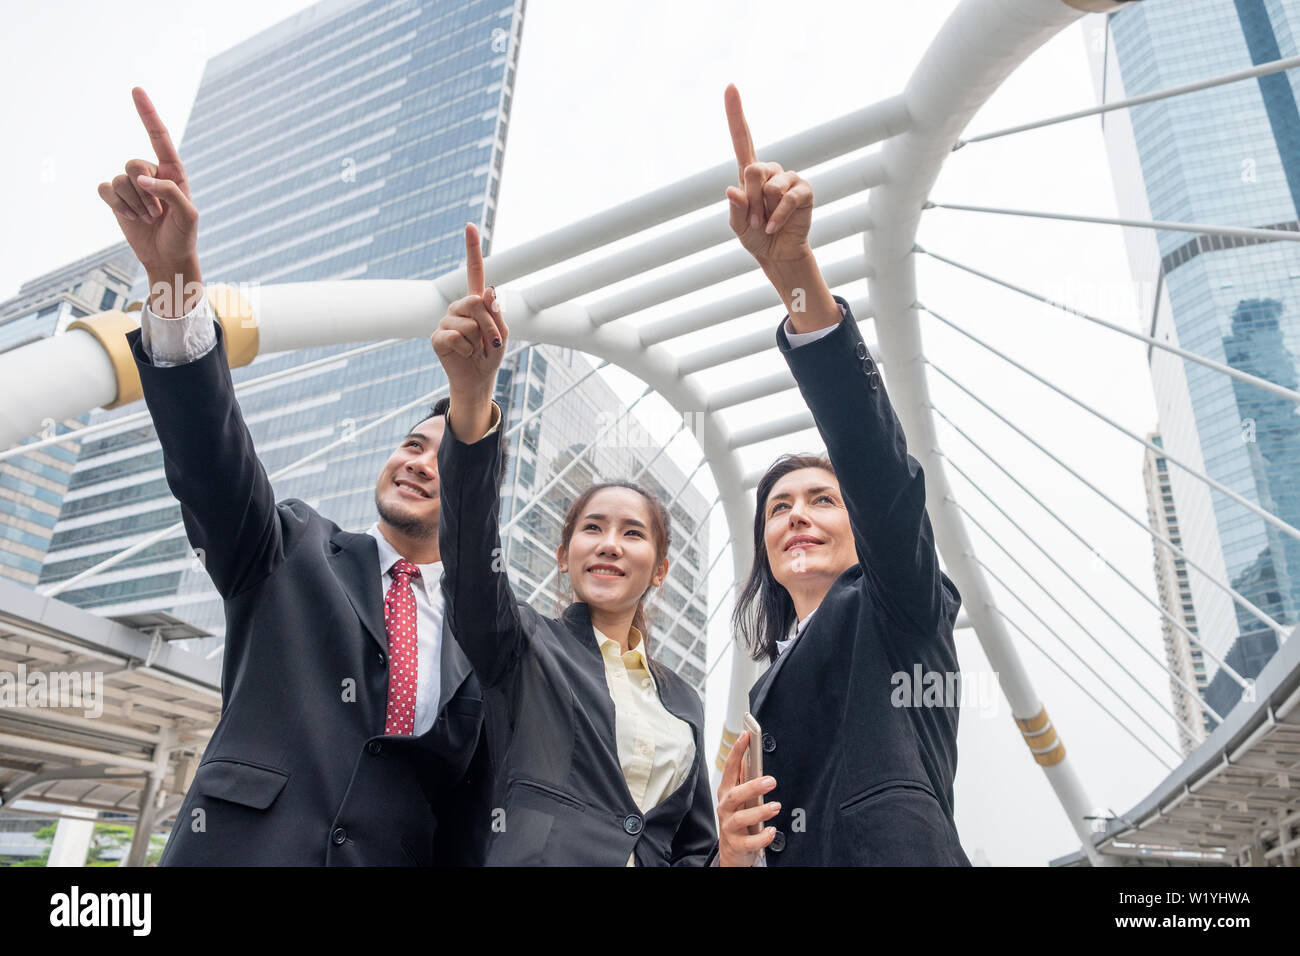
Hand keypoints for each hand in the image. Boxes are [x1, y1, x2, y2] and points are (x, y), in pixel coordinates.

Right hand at [97, 88, 200, 314]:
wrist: (166, 257)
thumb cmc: (183, 236)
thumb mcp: (188, 216)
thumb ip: (170, 191)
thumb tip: (142, 178)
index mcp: (173, 172)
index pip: (159, 137)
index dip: (147, 113)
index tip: (136, 90)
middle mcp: (151, 173)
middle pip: (134, 163)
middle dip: (144, 192)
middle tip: (158, 213)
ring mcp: (132, 185)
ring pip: (121, 180)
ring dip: (134, 204)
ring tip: (149, 218)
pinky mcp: (116, 198)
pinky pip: (106, 189)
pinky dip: (117, 205)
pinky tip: (130, 217)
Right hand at [432, 223, 508, 440]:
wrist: (477, 378)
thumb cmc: (490, 354)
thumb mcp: (501, 333)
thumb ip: (496, 313)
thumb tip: (488, 291)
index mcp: (476, 302)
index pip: (473, 271)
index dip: (472, 248)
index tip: (470, 225)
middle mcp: (459, 307)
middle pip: (475, 302)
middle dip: (489, 325)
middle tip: (491, 342)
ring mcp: (446, 320)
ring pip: (468, 324)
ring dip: (479, 341)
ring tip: (476, 350)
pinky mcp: (437, 337)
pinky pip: (455, 338)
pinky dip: (465, 350)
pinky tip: (463, 354)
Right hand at [715, 730, 779, 865]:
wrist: (733, 850)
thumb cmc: (739, 818)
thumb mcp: (741, 798)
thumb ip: (746, 779)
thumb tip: (753, 756)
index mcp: (727, 792)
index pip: (730, 769)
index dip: (736, 752)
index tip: (745, 736)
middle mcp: (725, 808)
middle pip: (735, 794)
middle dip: (752, 786)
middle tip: (771, 781)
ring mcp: (729, 826)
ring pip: (740, 818)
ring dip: (759, 812)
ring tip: (775, 807)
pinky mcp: (736, 844)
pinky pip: (748, 842)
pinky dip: (761, 837)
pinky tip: (771, 831)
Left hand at [724, 84, 813, 265]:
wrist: (777, 254)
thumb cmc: (756, 235)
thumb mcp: (738, 225)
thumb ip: (736, 209)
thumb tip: (733, 190)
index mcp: (749, 173)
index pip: (741, 138)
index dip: (735, 113)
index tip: (730, 86)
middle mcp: (770, 170)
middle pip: (753, 170)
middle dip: (751, 199)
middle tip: (755, 217)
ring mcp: (789, 178)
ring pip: (770, 185)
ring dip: (764, 210)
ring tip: (766, 222)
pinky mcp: (804, 190)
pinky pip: (788, 198)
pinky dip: (778, 215)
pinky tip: (774, 226)